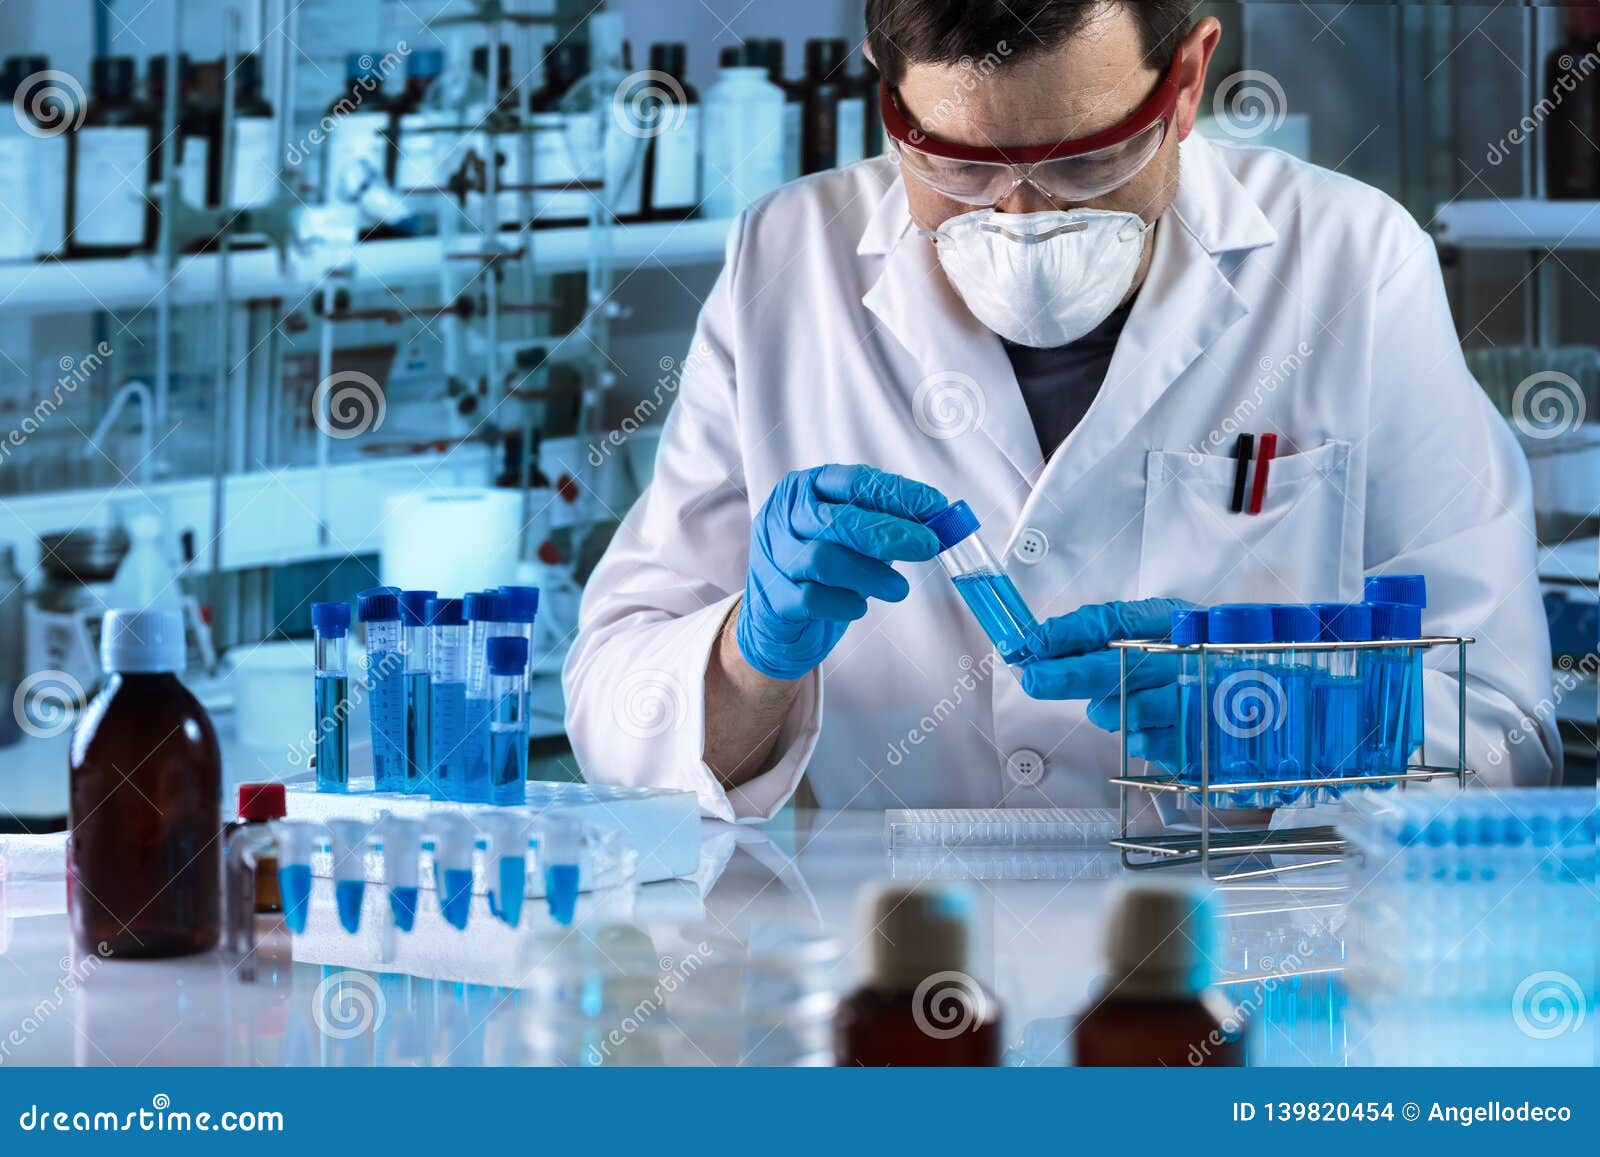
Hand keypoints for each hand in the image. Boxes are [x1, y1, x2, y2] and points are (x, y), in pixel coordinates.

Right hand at [736, 465, 948, 680]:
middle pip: (837, 520)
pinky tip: (858, 606)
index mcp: (802, 490)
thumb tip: (934, 522)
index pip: (853, 482)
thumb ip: (881, 523)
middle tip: (927, 545)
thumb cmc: (818, 567)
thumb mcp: (845, 534)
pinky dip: (845, 603)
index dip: (897, 493)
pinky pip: (814, 599)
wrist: (774, 615)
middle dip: (889, 532)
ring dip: (870, 574)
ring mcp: (775, 558)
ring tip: (898, 588)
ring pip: (825, 560)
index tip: (934, 506)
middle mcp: (783, 518)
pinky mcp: (775, 598)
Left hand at [1018, 598, 1193, 768]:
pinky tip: (1141, 724)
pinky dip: (1131, 734)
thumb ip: (1100, 630)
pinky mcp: (1199, 742)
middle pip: (1122, 667)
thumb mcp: (1158, 628)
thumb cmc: (1192, 656)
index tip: (1039, 643)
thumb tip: (1044, 642)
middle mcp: (1193, 660)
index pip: (1120, 622)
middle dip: (1071, 675)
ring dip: (1104, 709)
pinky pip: (1145, 743)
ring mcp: (1200, 703)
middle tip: (1035, 679)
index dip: (1076, 633)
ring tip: (1108, 703)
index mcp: (1180, 622)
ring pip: (1130, 711)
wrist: (1251, 694)